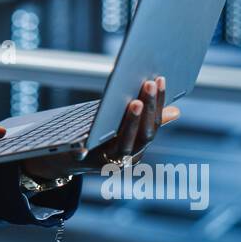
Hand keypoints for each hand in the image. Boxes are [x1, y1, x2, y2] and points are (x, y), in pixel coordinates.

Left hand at [22, 76, 179, 181]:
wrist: (64, 161)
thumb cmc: (98, 138)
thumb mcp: (122, 128)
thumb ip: (144, 119)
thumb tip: (176, 111)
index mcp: (137, 149)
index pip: (153, 126)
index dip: (158, 104)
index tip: (159, 79)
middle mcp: (126, 158)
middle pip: (143, 135)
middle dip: (148, 109)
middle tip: (148, 84)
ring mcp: (106, 162)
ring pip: (125, 145)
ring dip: (131, 123)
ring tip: (134, 101)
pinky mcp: (84, 161)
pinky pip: (90, 152)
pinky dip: (94, 142)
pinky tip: (99, 123)